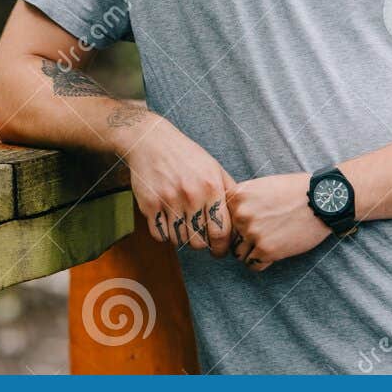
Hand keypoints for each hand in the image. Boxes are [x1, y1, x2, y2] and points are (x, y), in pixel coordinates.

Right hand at [116, 113, 237, 256]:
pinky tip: (168, 223)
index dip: (222, 248)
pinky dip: (165, 234)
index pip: (221, 232)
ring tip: (184, 227)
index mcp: (211, 188)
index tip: (219, 250)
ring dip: (182, 238)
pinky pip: (160, 235)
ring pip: (179, 240)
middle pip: (199, 242)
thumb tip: (242, 217)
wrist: (152, 141)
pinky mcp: (149, 204)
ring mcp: (168, 200)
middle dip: (202, 244)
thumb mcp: (214, 168)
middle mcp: (191, 195)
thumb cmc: (187, 155)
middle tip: (200, 239)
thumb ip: (229, 192)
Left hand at [225, 171, 331, 270]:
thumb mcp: (261, 186)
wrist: (320, 200)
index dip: (233, 225)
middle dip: (241, 239)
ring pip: (238, 254)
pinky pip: (252, 265)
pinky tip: (271, 254)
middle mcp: (240, 214)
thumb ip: (243, 201)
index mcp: (236, 196)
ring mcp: (252, 233)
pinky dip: (260, 262)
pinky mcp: (266, 249)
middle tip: (259, 236)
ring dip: (249, 252)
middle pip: (229, 237)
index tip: (245, 226)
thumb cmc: (293, 190)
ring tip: (265, 245)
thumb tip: (229, 219)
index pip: (221, 219)